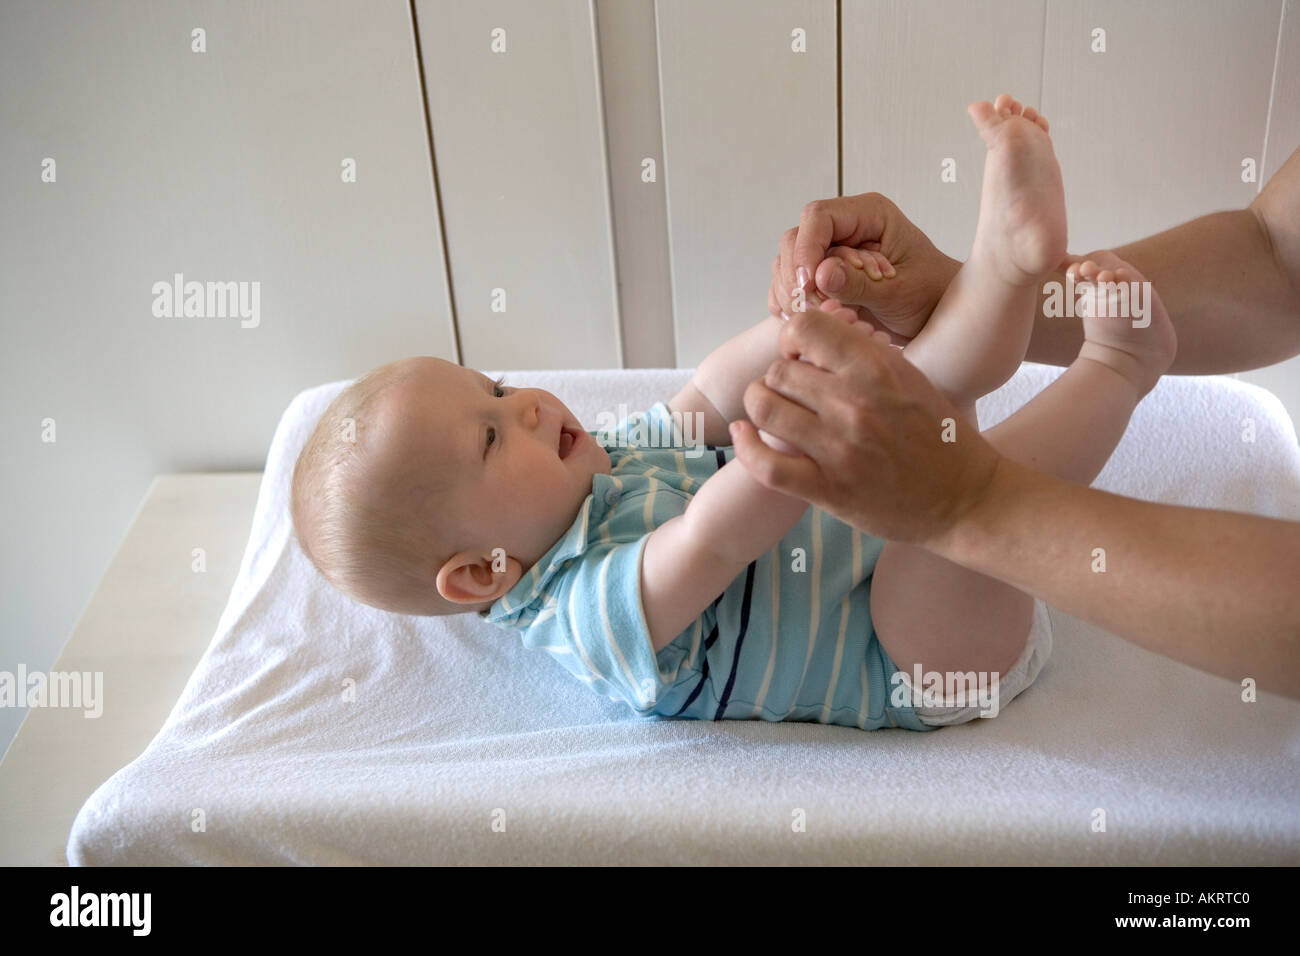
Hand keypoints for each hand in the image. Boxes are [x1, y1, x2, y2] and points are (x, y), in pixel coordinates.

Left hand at [730, 306, 1001, 547]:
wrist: (967, 498)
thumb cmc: (939, 435)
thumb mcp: (909, 377)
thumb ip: (862, 355)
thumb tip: (814, 332)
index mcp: (877, 367)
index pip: (803, 328)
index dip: (791, 340)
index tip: (800, 356)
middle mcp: (855, 403)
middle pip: (778, 371)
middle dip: (777, 378)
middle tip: (790, 393)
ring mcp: (840, 448)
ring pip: (764, 409)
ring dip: (759, 407)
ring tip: (769, 412)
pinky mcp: (830, 489)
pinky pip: (767, 464)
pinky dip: (746, 447)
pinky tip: (745, 436)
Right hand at [768, 192, 960, 343]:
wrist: (937, 314)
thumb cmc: (929, 295)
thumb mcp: (899, 293)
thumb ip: (860, 284)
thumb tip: (820, 275)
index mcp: (868, 214)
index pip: (818, 217)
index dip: (806, 250)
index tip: (808, 286)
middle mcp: (844, 228)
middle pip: (795, 240)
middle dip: (798, 277)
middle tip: (818, 307)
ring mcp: (828, 252)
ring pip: (787, 265)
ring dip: (796, 295)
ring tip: (828, 314)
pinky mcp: (819, 277)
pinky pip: (789, 286)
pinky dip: (792, 305)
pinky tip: (812, 318)